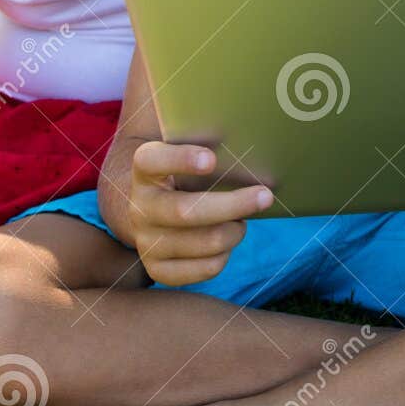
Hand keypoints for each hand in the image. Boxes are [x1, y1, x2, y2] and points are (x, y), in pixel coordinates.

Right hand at [128, 141, 272, 286]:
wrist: (154, 209)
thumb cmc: (186, 174)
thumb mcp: (189, 153)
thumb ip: (209, 142)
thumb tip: (253, 135)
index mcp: (145, 170)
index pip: (151, 161)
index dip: (180, 159)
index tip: (212, 159)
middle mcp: (139, 206)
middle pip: (185, 211)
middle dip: (232, 204)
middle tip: (265, 195)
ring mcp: (145, 240)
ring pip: (200, 242)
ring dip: (233, 232)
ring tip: (242, 222)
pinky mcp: (157, 268)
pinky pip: (201, 270)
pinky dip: (224, 256)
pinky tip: (227, 242)